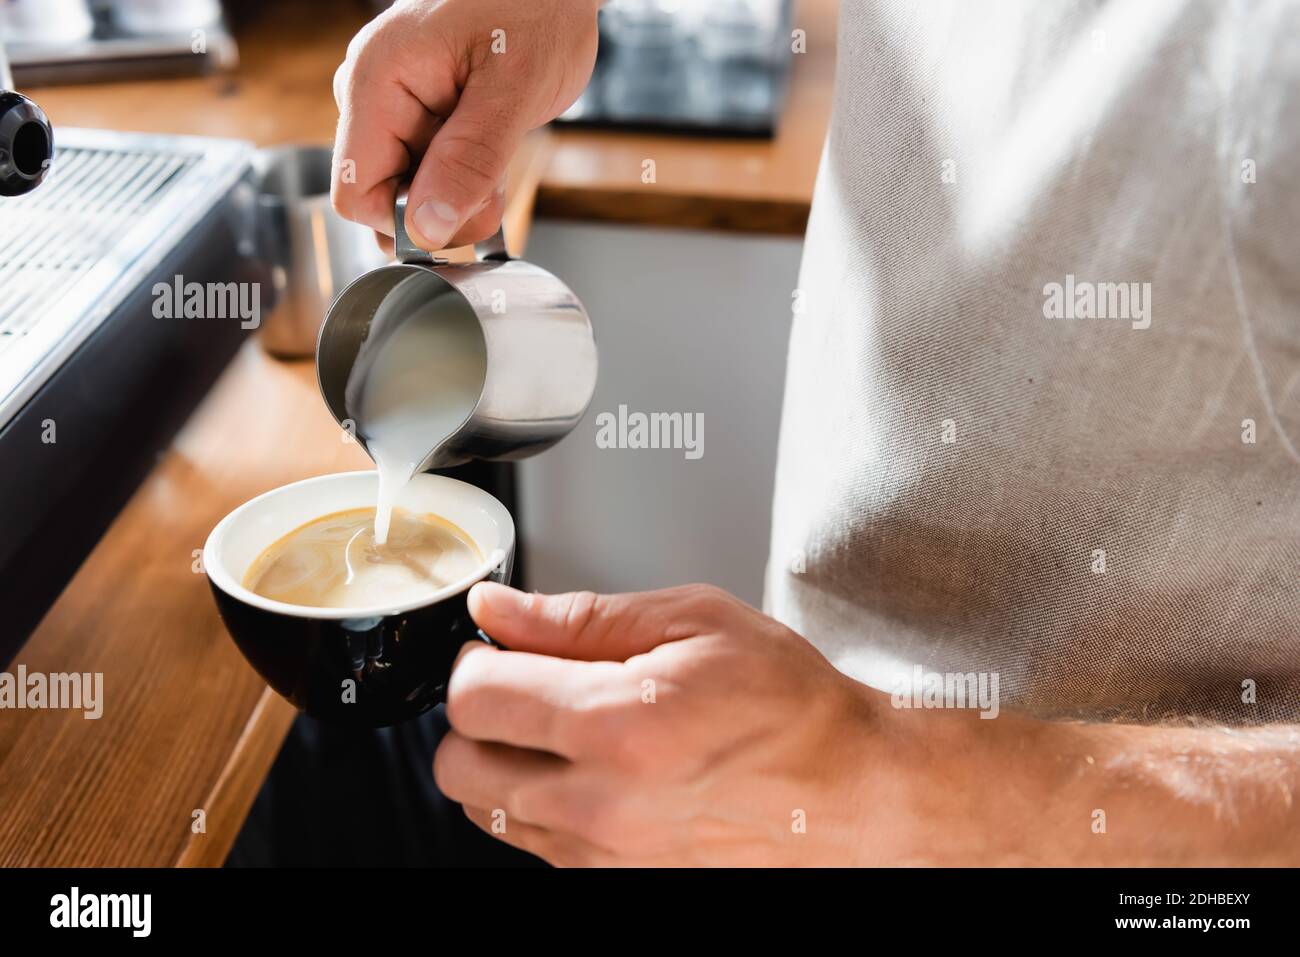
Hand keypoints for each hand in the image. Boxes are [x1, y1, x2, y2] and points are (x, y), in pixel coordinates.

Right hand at [331, 0, 600, 251]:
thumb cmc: (535, 8)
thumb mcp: (513, 90)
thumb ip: (469, 161)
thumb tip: (427, 227)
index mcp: (376, 82)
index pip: (356, 193)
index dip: (407, 223)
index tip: (462, 214)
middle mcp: (372, 95)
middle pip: (383, 197)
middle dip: (443, 208)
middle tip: (495, 176)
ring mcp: (392, 106)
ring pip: (411, 190)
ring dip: (460, 192)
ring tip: (497, 149)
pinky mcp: (417, 115)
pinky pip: (428, 172)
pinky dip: (465, 178)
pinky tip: (492, 151)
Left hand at [434, 582, 896, 865]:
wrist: (852, 790)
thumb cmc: (789, 704)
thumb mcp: (694, 622)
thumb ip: (579, 618)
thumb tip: (498, 613)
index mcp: (617, 723)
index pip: (473, 698)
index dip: (477, 659)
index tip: (501, 648)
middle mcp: (600, 803)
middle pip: (456, 767)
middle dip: (478, 716)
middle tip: (524, 685)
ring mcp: (605, 855)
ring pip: (487, 813)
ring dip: (506, 764)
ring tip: (569, 728)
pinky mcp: (618, 882)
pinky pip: (536, 845)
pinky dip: (543, 805)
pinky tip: (595, 770)